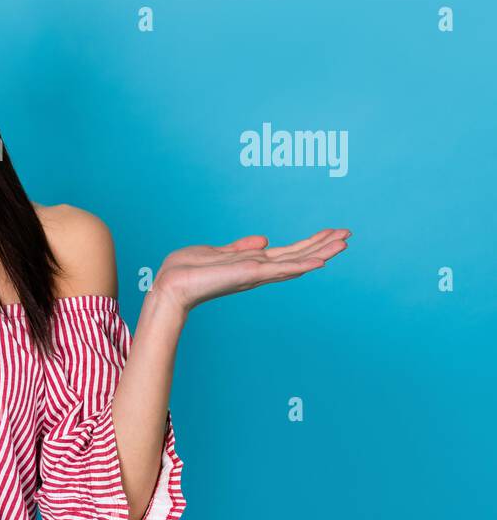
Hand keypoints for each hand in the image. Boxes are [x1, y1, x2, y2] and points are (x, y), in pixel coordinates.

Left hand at [152, 228, 351, 314]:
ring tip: (345, 243)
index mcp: (251, 264)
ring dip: (321, 252)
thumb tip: (264, 239)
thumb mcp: (217, 252)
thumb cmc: (187, 271)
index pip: (287, 253)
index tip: (331, 233)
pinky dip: (302, 265)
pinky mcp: (249, 274)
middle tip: (349, 235)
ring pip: (296, 261)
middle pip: (298, 256)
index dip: (310, 243)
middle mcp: (258, 270)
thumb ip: (240, 247)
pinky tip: (322, 260)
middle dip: (323, 245)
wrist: (170, 286)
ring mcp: (256, 273)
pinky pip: (281, 269)